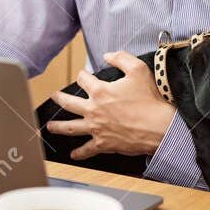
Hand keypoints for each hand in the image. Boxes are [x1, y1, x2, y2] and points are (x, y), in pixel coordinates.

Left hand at [45, 50, 175, 159]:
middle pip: (69, 103)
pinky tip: (73, 155)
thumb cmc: (150, 98)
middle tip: (54, 96)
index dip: (83, 75)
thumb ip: (121, 58)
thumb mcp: (138, 69)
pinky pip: (87, 149)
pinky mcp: (103, 143)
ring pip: (71, 127)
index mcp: (99, 91)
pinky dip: (79, 153)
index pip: (83, 79)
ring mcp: (96, 128)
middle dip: (60, 98)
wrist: (160, 126)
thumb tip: (107, 55)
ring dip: (58, 127)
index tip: (84, 75)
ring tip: (50, 127)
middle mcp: (93, 109)